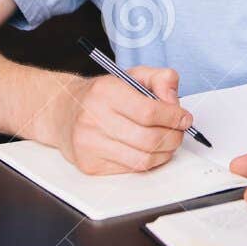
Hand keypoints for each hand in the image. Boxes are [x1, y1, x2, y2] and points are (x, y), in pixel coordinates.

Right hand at [54, 66, 191, 174]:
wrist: (62, 112)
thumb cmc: (101, 95)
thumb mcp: (131, 75)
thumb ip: (160, 79)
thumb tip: (175, 101)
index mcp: (105, 92)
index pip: (149, 112)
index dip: (173, 117)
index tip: (184, 118)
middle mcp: (93, 118)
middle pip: (149, 139)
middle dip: (173, 137)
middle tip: (179, 131)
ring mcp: (90, 145)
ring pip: (143, 159)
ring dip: (165, 152)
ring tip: (167, 141)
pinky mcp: (90, 165)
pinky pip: (131, 169)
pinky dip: (148, 161)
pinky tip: (149, 150)